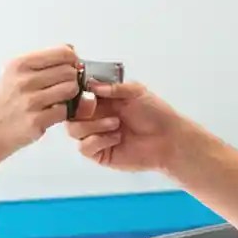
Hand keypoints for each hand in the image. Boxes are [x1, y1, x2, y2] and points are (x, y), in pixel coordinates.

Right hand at [0, 45, 81, 161]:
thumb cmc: (2, 103)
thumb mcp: (13, 73)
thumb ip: (41, 61)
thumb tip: (70, 49)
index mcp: (19, 64)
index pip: (62, 52)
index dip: (72, 60)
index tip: (72, 66)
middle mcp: (24, 80)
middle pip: (69, 71)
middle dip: (72, 78)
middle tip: (64, 86)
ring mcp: (30, 101)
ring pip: (71, 89)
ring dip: (70, 96)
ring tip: (60, 99)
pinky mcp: (36, 121)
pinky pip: (65, 111)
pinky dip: (62, 113)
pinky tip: (52, 113)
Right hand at [65, 81, 182, 172]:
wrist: (168, 139)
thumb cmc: (155, 113)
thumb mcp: (136, 91)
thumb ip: (113, 87)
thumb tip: (92, 84)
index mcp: (101, 100)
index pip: (77, 95)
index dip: (76, 93)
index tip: (85, 91)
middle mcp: (95, 117)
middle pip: (69, 114)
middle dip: (80, 109)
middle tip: (94, 105)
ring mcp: (96, 136)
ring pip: (74, 130)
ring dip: (93, 125)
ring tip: (116, 123)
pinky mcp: (99, 154)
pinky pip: (84, 147)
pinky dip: (98, 141)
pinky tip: (116, 138)